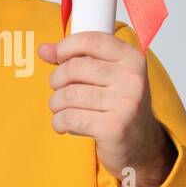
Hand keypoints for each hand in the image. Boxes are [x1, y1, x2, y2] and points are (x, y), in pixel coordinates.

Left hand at [38, 32, 176, 186]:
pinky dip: (59, 122)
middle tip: (59, 90)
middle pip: (74, 68)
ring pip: (68, 95)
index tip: (57, 56)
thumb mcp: (107, 77)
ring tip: (61, 109)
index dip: (66, 46)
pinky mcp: (113, 128)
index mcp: (132, 59)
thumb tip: (44, 49)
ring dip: (56, 104)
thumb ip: (77, 59)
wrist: (142, 146)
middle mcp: (132, 79)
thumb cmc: (120, 107)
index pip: (92, 40)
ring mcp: (125, 104)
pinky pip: (69, 118)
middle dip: (57, 80)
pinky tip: (63, 124)